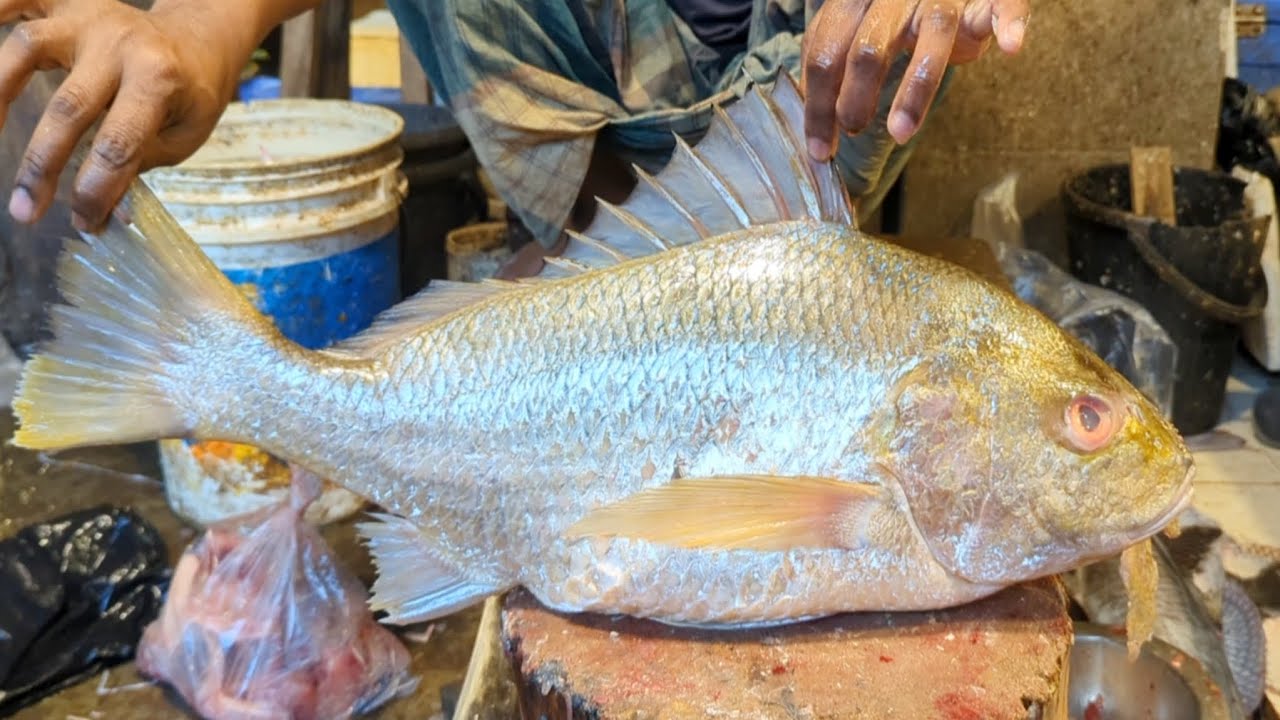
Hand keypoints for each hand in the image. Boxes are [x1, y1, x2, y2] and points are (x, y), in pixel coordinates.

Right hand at [0, 0, 314, 231]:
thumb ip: (139, 166)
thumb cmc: (191, 95)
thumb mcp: (182, 136)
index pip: (120, 144)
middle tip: (24, 211)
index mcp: (159, 80)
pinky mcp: (66, 3)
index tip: (83, 222)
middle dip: (43, 166)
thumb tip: (102, 214)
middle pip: (70, 107)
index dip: (98, 189)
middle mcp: (121, 44)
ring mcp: (89, 17)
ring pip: (29, 47)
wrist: (199, 39)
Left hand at [802, 0, 1028, 160]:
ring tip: (901, 132)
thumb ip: (833, 60)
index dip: (819, 105)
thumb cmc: (896, 11)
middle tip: (854, 131)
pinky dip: (1008, 22)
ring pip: (932, 34)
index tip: (819, 150)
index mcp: (854, 2)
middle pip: (869, 49)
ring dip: (915, 89)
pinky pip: (1001, 4)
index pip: (825, 54)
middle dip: (856, 98)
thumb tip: (814, 121)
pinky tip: (1011, 48)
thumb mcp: (856, 29)